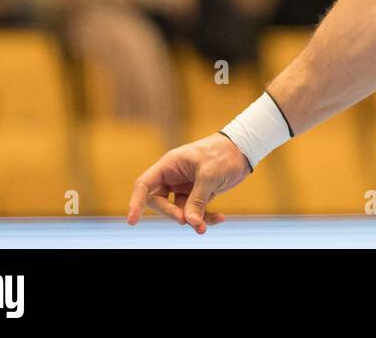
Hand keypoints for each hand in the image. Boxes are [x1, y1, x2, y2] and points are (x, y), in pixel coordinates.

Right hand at [126, 133, 249, 233]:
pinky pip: (195, 211)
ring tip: (206, 226)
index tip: (132, 221)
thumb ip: (197, 199)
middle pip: (159, 203)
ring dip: (192, 220)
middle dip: (172, 214)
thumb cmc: (223, 153)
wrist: (244, 149)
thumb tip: (189, 222)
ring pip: (179, 211)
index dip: (135, 202)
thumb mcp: (209, 175)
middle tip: (187, 220)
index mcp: (169, 165)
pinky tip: (219, 218)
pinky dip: (204, 217)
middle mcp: (173, 176)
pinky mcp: (198, 194)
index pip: (144, 185)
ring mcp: (185, 186)